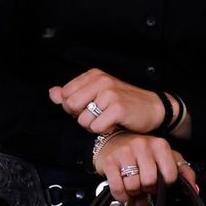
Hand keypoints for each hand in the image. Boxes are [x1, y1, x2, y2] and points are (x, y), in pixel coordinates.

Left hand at [49, 68, 168, 133]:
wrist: (153, 108)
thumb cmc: (124, 103)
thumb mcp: (97, 94)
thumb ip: (72, 94)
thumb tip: (52, 93)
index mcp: (94, 75)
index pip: (65, 95)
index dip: (74, 107)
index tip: (91, 107)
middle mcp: (101, 80)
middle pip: (70, 106)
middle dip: (82, 117)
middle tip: (99, 115)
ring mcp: (109, 93)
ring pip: (82, 120)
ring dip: (93, 126)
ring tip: (109, 119)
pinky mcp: (117, 107)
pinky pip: (96, 127)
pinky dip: (104, 130)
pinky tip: (115, 124)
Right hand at [92, 132, 196, 203]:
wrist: (114, 139)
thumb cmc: (142, 151)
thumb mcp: (165, 156)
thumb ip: (182, 170)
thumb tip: (195, 188)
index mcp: (160, 145)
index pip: (170, 176)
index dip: (164, 185)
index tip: (158, 182)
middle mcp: (143, 145)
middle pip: (150, 182)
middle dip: (147, 188)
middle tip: (143, 183)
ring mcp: (125, 152)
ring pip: (134, 186)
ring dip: (133, 191)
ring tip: (132, 183)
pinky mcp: (110, 161)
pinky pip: (118, 188)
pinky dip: (121, 195)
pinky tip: (122, 189)